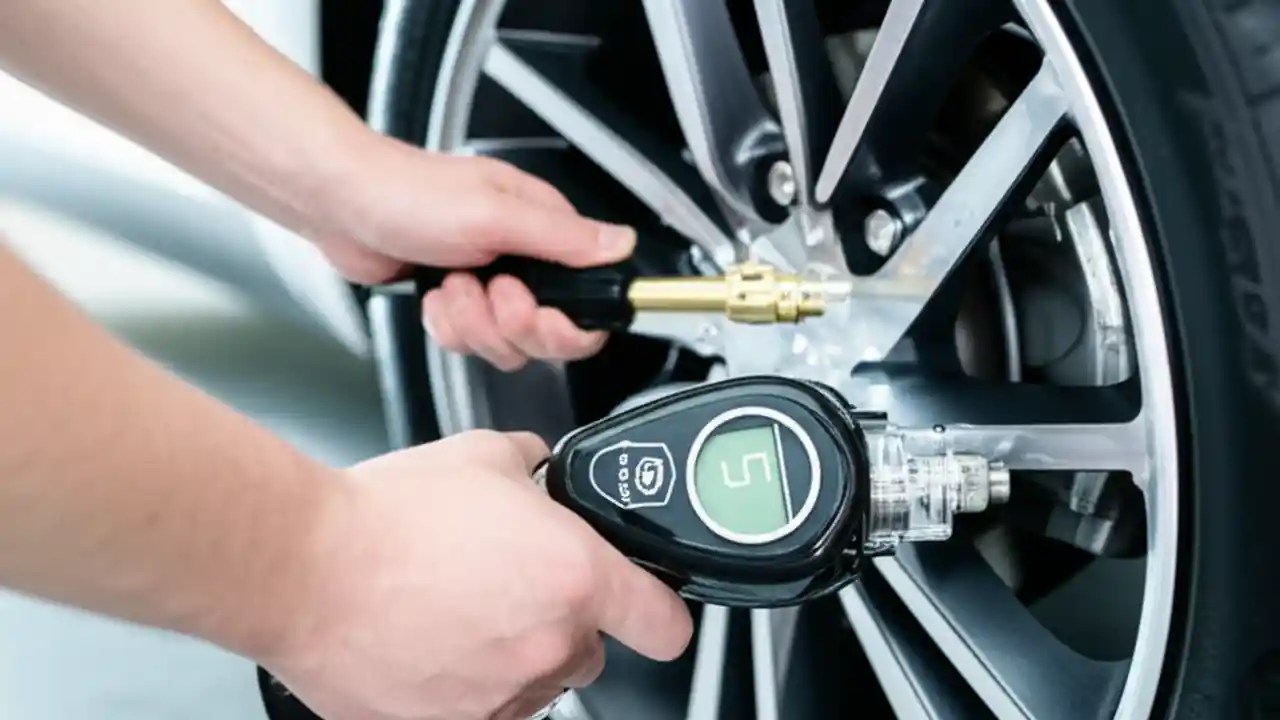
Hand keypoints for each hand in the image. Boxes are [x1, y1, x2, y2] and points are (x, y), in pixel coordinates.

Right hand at [263, 431, 691, 719]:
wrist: (302, 567)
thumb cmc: (384, 517)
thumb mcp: (482, 456)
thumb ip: (535, 467)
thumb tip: (542, 470)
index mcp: (574, 577)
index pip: (666, 625)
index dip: (660, 612)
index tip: (649, 608)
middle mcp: (548, 645)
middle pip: (591, 651)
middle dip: (562, 622)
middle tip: (508, 586)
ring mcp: (500, 696)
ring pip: (534, 682)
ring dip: (511, 654)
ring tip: (454, 609)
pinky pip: (482, 710)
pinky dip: (466, 685)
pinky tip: (429, 643)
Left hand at [316, 136, 635, 370]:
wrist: (342, 203)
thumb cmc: (407, 192)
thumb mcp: (495, 213)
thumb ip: (563, 237)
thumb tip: (620, 244)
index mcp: (543, 228)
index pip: (588, 296)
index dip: (568, 322)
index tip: (541, 315)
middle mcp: (522, 257)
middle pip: (548, 332)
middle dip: (512, 324)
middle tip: (489, 292)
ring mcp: (488, 282)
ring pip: (505, 343)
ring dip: (473, 323)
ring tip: (453, 283)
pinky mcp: (458, 301)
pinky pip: (470, 341)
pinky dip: (449, 326)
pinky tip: (434, 296)